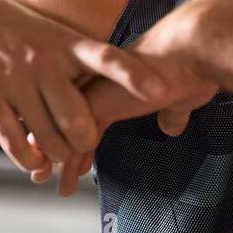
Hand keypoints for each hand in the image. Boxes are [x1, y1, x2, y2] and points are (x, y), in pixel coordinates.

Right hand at [0, 0, 168, 173]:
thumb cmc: (25, 33)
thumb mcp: (60, 35)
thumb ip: (89, 61)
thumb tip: (132, 87)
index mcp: (66, 44)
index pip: (106, 58)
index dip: (133, 75)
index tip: (160, 89)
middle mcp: (42, 61)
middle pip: (77, 119)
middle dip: (86, 140)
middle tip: (85, 140)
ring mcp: (14, 80)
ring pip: (48, 138)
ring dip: (58, 154)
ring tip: (59, 153)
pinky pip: (15, 143)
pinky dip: (30, 161)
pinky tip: (35, 161)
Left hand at [35, 0, 220, 195]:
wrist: (191, 49)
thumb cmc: (189, 67)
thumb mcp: (178, 96)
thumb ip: (170, 111)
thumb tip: (172, 125)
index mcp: (110, 78)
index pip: (81, 107)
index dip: (73, 130)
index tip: (68, 151)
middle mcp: (94, 82)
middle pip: (60, 117)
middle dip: (50, 143)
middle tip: (41, 167)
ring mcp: (92, 93)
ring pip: (62, 132)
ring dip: (56, 161)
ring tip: (50, 182)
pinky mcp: (97, 106)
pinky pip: (73, 143)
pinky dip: (68, 167)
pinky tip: (64, 183)